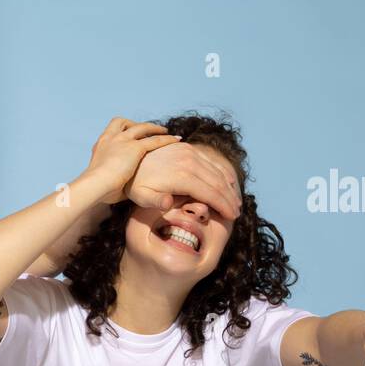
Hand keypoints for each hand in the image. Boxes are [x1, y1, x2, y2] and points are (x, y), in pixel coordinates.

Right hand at [83, 117, 181, 204]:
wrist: (95, 185)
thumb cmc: (96, 189)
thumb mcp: (101, 179)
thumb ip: (111, 179)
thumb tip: (119, 188)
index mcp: (101, 145)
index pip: (111, 131)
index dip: (121, 132)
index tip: (129, 138)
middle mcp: (111, 138)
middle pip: (123, 122)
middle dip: (136, 125)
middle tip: (147, 131)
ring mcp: (123, 141)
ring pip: (142, 127)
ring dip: (154, 128)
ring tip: (165, 131)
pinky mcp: (135, 148)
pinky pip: (155, 140)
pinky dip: (166, 139)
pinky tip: (175, 140)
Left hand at [125, 141, 243, 220]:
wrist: (128, 160)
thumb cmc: (135, 184)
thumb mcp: (141, 197)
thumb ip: (156, 202)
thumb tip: (169, 203)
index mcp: (182, 176)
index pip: (211, 193)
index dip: (224, 206)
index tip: (232, 217)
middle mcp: (189, 161)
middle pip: (218, 182)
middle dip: (230, 199)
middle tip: (237, 212)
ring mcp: (189, 152)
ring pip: (217, 171)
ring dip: (228, 187)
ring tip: (235, 201)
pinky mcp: (186, 147)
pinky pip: (211, 161)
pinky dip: (222, 173)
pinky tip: (228, 183)